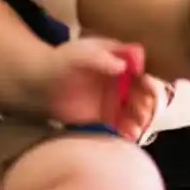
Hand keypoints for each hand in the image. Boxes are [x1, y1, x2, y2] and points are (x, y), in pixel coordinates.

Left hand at [39, 39, 154, 140]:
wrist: (41, 81)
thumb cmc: (63, 61)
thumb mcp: (80, 52)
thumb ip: (100, 57)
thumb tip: (123, 66)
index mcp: (121, 65)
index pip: (142, 75)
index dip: (148, 83)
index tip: (148, 91)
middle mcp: (122, 85)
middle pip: (142, 97)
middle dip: (146, 106)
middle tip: (142, 115)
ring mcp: (114, 103)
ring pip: (134, 115)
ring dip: (139, 122)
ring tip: (135, 130)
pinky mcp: (104, 120)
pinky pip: (120, 128)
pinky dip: (126, 133)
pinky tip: (127, 137)